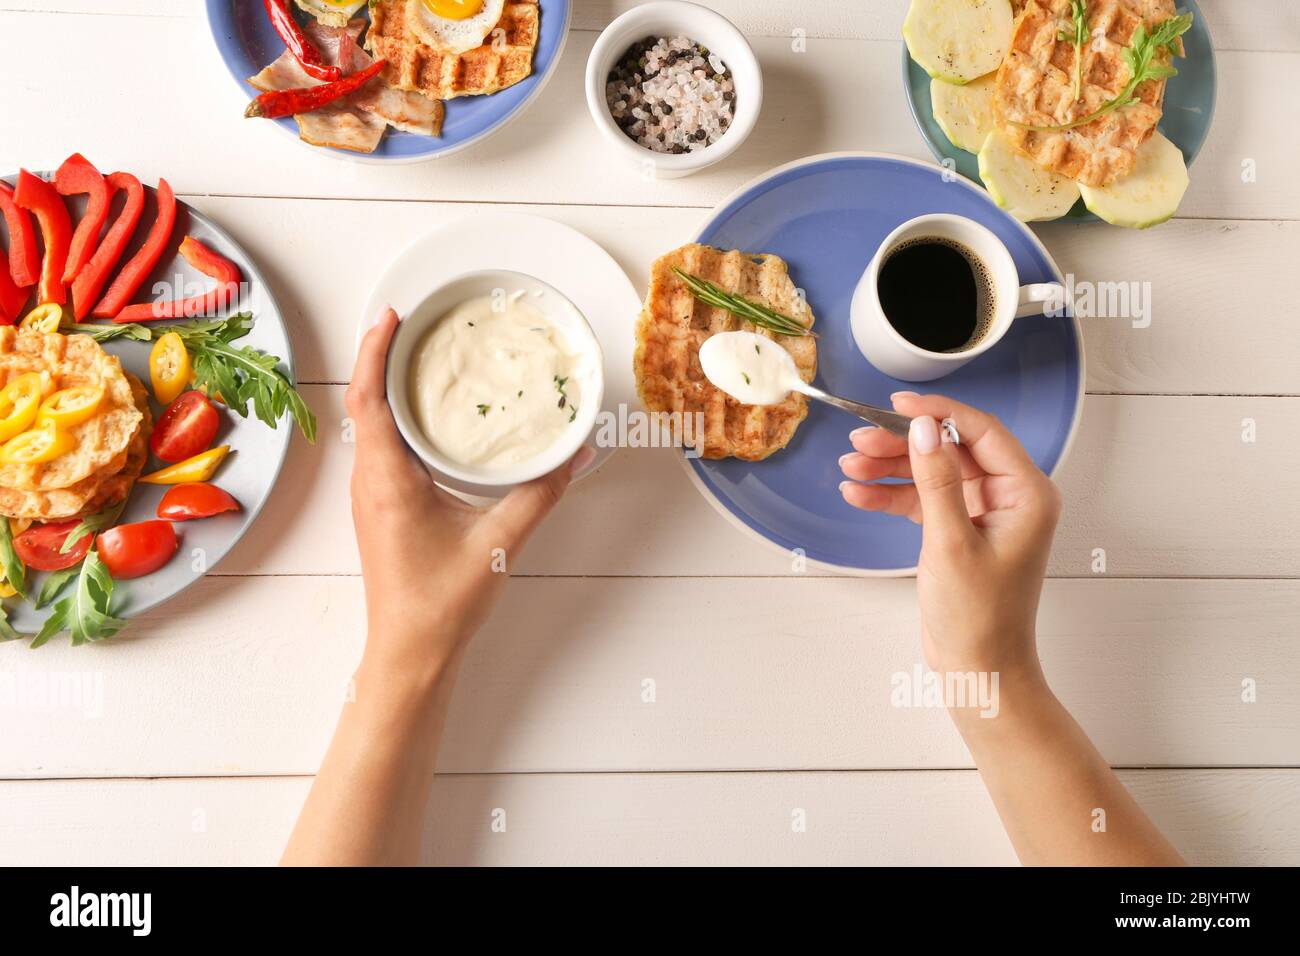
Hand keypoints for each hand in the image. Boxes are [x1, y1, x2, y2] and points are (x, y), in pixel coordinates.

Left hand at [345, 309, 593, 681]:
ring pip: (369, 424)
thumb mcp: (499, 543)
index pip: (367, 398)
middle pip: (363, 401)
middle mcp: (369, 482)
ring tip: (417, 357)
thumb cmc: (441, 605)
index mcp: (387, 480)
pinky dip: (394, 417)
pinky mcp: (381, 507)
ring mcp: (371, 495)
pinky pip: (380, 446)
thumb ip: (540, 494)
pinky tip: (424, 414)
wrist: (410, 653)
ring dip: (385, 385)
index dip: (374, 350)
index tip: (393, 316)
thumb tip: (574, 456)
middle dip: (380, 356)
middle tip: (412, 324)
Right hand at [838, 392, 1059, 678]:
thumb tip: (924, 428)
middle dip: (903, 444)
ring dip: (891, 469)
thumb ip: (937, 480)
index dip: (937, 412)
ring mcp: (985, 514)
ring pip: (933, 473)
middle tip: (860, 440)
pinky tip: (859, 494)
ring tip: (850, 467)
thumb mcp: (950, 542)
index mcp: (1027, 493)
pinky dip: (892, 497)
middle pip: (951, 450)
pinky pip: (924, 501)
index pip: (981, 432)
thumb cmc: (979, 617)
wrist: (978, 669)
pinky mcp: (961, 531)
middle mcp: (1011, 497)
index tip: (898, 403)